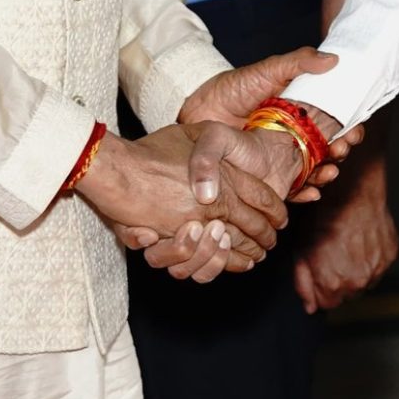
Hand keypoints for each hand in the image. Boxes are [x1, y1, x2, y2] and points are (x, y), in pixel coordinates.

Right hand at [78, 123, 286, 282]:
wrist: (119, 170)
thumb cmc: (151, 150)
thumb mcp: (191, 133)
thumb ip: (211, 150)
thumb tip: (227, 164)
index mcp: (226, 175)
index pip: (262, 196)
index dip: (275, 209)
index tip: (280, 218)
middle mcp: (218, 201)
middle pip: (255, 224)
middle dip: (266, 235)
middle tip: (271, 241)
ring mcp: (200, 223)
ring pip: (235, 246)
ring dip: (248, 252)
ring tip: (256, 256)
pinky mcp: (182, 242)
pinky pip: (211, 262)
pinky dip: (225, 265)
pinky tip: (234, 264)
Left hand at [178, 51, 355, 200]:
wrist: (197, 111)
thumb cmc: (232, 88)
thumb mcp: (266, 71)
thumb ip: (298, 63)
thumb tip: (333, 60)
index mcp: (301, 110)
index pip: (334, 120)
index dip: (349, 127)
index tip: (353, 130)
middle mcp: (295, 135)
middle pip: (329, 148)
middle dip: (341, 152)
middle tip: (340, 151)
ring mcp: (281, 157)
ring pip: (314, 170)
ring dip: (326, 175)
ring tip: (327, 173)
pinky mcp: (265, 176)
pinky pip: (290, 189)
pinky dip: (304, 194)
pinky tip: (310, 194)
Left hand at [295, 143, 397, 313]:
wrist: (351, 193)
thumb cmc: (324, 217)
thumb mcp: (301, 250)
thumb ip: (303, 283)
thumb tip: (310, 306)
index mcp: (332, 285)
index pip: (326, 305)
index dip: (319, 290)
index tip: (319, 273)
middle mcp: (357, 283)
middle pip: (346, 295)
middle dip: (338, 282)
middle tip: (334, 256)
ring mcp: (377, 270)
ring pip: (364, 282)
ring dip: (356, 271)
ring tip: (349, 247)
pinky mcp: (390, 256)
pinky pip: (379, 266)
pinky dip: (371, 258)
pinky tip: (362, 241)